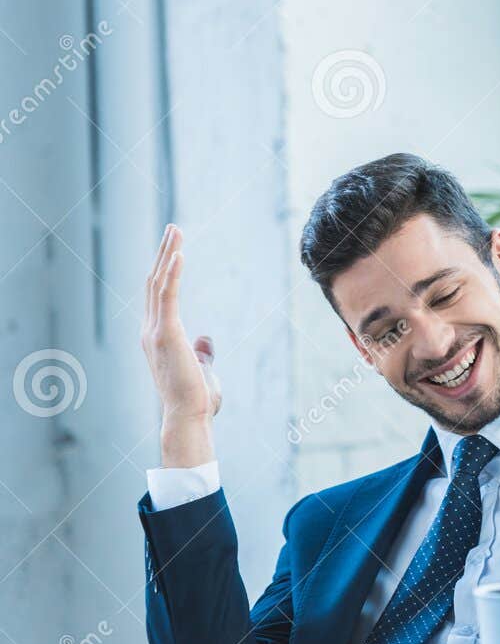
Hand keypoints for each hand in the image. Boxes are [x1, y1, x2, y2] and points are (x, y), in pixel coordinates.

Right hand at [140, 225, 221, 467]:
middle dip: (164, 253)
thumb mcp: (200, 368)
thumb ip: (201, 351)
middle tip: (174, 228)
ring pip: (158, 283)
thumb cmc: (196, 398)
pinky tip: (179, 254)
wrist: (189, 415)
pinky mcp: (167, 333)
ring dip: (168, 254)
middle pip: (155, 281)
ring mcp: (155, 331)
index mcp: (158, 336)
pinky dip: (172, 273)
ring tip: (176, 230)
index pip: (158, 294)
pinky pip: (167, 296)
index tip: (174, 247)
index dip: (164, 268)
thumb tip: (205, 339)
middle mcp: (151, 329)